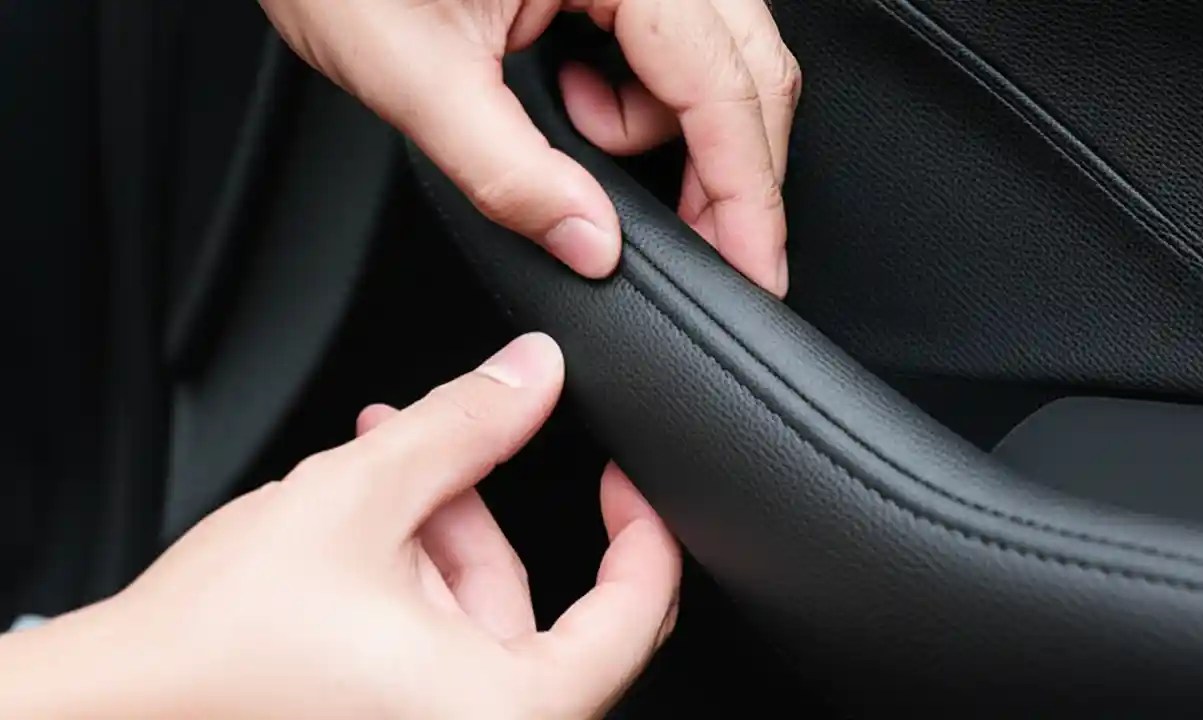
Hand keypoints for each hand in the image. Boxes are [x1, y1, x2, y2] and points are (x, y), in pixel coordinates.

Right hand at [0, 334, 680, 718]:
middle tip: (462, 443)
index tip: (628, 481)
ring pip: (481, 622)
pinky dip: (417, 581)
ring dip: (439, 532)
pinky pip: (440, 652)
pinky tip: (367, 519)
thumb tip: (532, 372)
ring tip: (382, 463)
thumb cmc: (214, 648)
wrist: (107, 711)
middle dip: (487, 511)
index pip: (635, 616)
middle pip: (545, 612)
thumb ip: (462, 426)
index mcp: (509, 713)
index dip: (644, 532)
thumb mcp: (358, 500)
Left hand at [259, 0, 799, 295]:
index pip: (720, 84)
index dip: (745, 191)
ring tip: (578, 136)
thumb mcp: (411, 72)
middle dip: (727, 169)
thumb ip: (508, 172)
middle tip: (707, 247)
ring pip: (720, 55)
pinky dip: (646, 95)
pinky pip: (675, 39)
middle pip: (746, 68)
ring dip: (677, 127)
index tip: (757, 267)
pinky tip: (575, 97)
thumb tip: (592, 244)